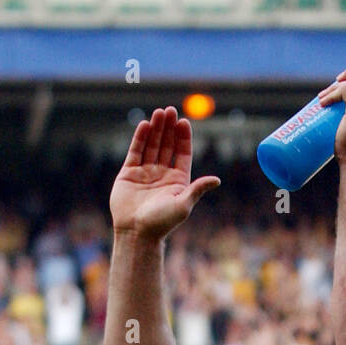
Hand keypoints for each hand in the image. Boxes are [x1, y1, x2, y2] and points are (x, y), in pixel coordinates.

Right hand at [109, 106, 219, 239]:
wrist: (136, 234)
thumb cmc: (162, 223)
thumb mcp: (183, 205)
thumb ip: (198, 189)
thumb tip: (217, 180)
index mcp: (177, 180)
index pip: (182, 153)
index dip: (183, 138)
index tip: (184, 122)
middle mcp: (162, 174)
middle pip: (167, 145)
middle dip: (169, 128)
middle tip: (171, 110)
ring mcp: (145, 172)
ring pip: (152, 145)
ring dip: (155, 129)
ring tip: (159, 113)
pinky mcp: (128, 173)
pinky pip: (136, 151)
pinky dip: (140, 138)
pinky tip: (145, 125)